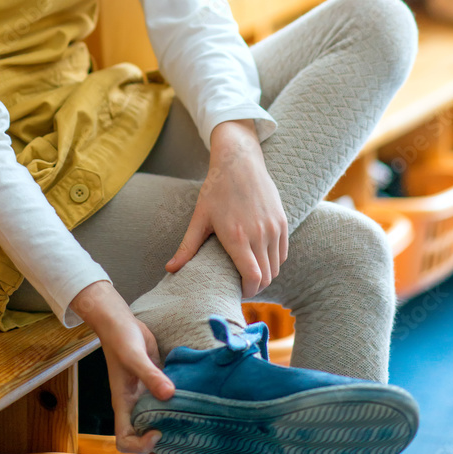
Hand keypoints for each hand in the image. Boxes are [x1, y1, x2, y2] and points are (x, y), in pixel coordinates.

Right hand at [70, 281, 182, 453]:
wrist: (121, 324)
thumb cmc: (121, 340)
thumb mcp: (134, 356)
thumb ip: (150, 375)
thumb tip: (170, 395)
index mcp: (123, 405)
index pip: (125, 440)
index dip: (141, 445)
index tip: (158, 433)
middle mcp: (134, 408)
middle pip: (145, 444)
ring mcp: (145, 400)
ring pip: (158, 429)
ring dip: (174, 442)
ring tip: (196, 447)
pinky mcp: (156, 389)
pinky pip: (166, 411)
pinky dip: (179, 419)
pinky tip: (197, 419)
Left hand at [165, 119, 287, 297]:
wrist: (239, 162)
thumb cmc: (216, 190)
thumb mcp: (200, 218)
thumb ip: (187, 248)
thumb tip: (169, 270)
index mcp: (238, 237)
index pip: (253, 278)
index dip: (247, 292)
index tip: (236, 291)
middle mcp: (259, 235)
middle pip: (267, 277)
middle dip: (254, 286)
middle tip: (241, 285)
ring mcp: (274, 228)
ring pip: (276, 267)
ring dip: (265, 275)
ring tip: (250, 273)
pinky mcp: (282, 222)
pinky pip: (282, 252)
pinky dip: (274, 261)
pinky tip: (260, 258)